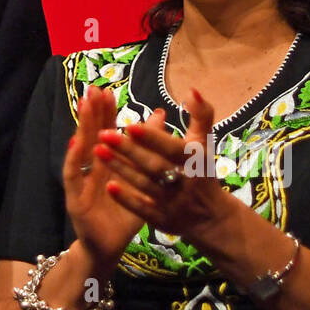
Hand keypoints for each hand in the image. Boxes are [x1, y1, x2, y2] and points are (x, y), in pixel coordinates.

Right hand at [63, 86, 143, 269]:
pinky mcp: (74, 198)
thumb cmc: (122, 214)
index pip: (105, 133)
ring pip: (80, 149)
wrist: (108, 248)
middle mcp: (90, 168)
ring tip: (84, 105)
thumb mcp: (140, 182)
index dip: (106, 113)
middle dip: (92, 112)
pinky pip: (72, 176)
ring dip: (82, 126)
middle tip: (95, 90)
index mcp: (106, 164)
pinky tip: (76, 143)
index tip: (109, 92)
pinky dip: (73, 159)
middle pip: (91, 135)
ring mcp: (80, 182)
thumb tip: (161, 116)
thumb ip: (149, 150)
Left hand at [94, 87, 237, 244]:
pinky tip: (108, 186)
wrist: (212, 217)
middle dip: (129, 151)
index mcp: (196, 160)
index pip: (172, 148)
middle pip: (154, 166)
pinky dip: (127, 199)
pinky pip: (143, 210)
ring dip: (121, 169)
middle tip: (102, 134)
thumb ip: (201, 115)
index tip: (130, 125)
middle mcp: (185, 182)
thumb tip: (191, 90)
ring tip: (98, 151)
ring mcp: (174, 203)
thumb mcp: (206, 143)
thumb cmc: (203, 170)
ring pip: (145, 185)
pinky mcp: (164, 220)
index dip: (153, 138)